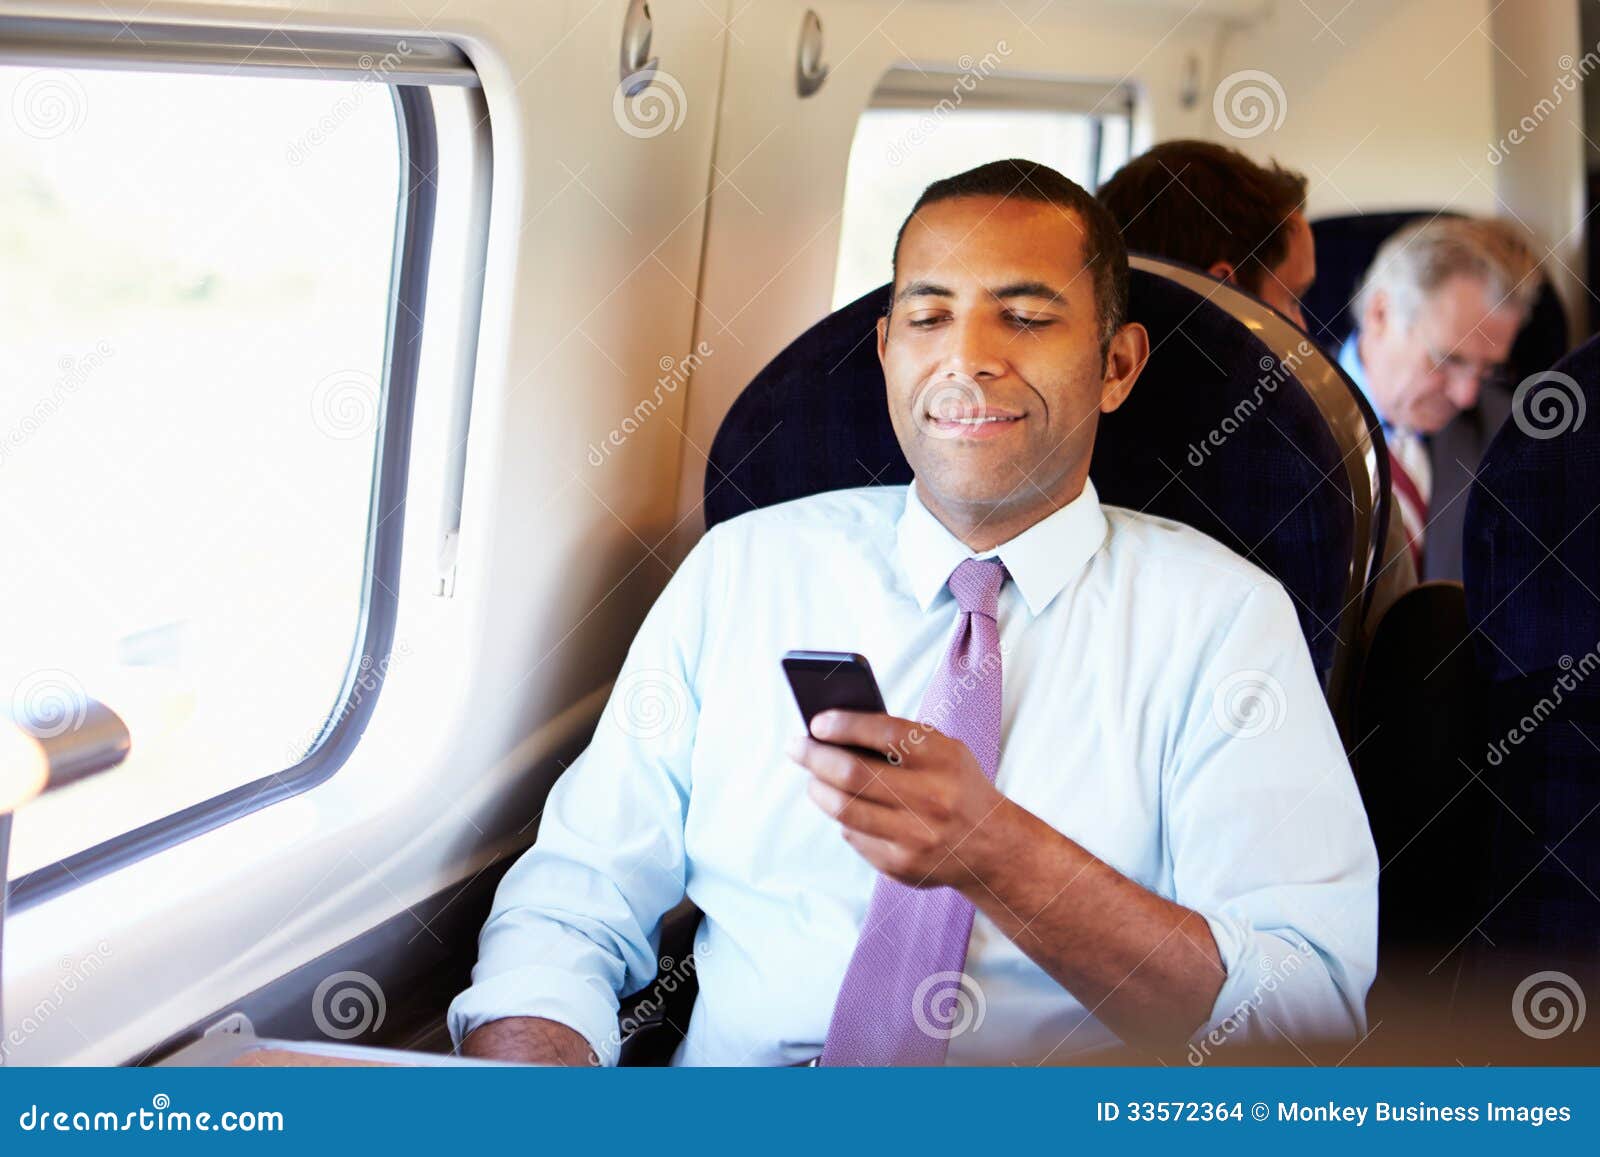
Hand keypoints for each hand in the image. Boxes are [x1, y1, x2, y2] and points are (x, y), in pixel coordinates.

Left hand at [788, 709, 1015, 890]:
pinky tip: (842, 807)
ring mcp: (916, 836)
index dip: (845, 724)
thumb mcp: (944, 751)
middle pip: (853, 774)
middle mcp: (932, 798)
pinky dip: (842, 818)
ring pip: (845, 810)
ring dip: (818, 789)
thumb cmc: (955, 786)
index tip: (816, 722)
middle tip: (796, 746)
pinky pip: (853, 836)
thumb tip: (834, 730)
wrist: (990, 845)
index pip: (885, 733)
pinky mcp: (901, 865)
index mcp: (944, 759)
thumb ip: (899, 739)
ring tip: (812, 777)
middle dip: (815, 757)